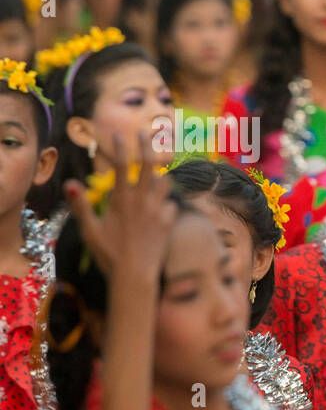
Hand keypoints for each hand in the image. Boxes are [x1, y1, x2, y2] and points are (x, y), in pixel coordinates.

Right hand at [64, 131, 176, 281]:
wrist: (135, 276)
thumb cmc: (108, 254)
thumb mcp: (90, 231)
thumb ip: (81, 206)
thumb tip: (70, 183)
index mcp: (122, 201)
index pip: (122, 167)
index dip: (121, 148)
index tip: (118, 134)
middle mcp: (143, 202)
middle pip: (149, 167)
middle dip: (147, 146)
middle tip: (145, 133)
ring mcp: (159, 212)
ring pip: (164, 184)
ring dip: (158, 177)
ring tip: (152, 176)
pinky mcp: (169, 224)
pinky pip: (172, 206)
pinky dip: (166, 204)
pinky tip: (160, 209)